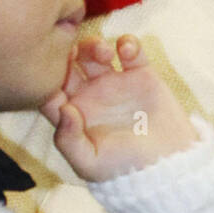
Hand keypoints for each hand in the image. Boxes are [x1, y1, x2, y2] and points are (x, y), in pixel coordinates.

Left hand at [42, 35, 196, 181]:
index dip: (46, 78)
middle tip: (75, 52)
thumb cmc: (124, 169)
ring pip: (95, 51)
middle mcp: (90, 95)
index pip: (49, 90)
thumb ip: (69, 141)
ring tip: (105, 53)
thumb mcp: (90, 163)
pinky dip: (128, 43)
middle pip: (69, 63)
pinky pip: (130, 50)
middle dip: (68, 52)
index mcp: (73, 115)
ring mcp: (115, 82)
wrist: (167, 164)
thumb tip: (63, 109)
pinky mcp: (141, 74)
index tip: (53, 75)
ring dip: (95, 44)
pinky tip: (128, 51)